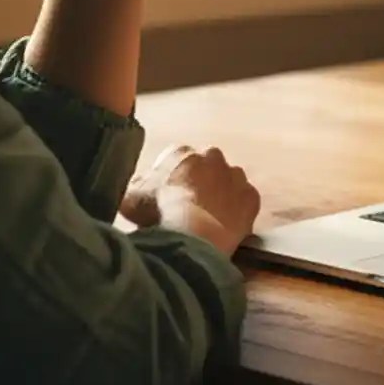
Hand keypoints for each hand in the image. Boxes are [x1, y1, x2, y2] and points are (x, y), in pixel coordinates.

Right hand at [122, 146, 261, 256]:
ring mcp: (236, 176)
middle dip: (200, 181)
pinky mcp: (252, 196)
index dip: (172, 179)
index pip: (177, 159)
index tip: (168, 196)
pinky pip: (245, 202)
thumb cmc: (158, 212)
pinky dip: (238, 211)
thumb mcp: (131, 196)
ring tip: (209, 218)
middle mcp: (212, 156)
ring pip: (229, 182)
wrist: (193, 233)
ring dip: (221, 195)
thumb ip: (139, 185)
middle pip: (206, 166)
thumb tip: (143, 184)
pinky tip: (226, 225)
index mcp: (182, 151)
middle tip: (190, 206)